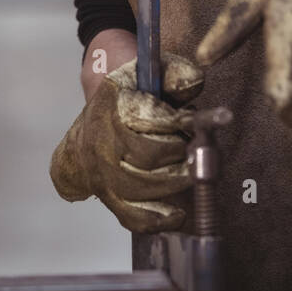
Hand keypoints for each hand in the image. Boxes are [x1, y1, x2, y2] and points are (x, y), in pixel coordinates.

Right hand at [49, 53, 203, 232]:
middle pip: (146, 157)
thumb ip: (176, 74)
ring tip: (189, 172)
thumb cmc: (134, 94)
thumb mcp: (152, 71)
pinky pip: (132, 217)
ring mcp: (101, 172)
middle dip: (179, 155)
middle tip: (195, 151)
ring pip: (140, 189)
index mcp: (112, 105)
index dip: (176, 123)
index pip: (147, 119)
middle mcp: (101, 140)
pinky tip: (178, 213)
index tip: (194, 123)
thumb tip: (194, 84)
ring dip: (173, 183)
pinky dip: (158, 219)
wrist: (96, 117)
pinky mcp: (107, 197)